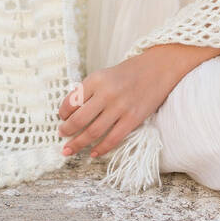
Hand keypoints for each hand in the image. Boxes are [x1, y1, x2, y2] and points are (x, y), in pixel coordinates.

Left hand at [57, 49, 188, 159]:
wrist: (158, 68)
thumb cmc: (128, 73)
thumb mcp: (105, 74)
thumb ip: (89, 90)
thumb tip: (71, 112)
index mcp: (97, 79)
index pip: (72, 100)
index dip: (63, 112)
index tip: (61, 118)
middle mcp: (107, 93)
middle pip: (79, 119)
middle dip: (66, 131)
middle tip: (62, 135)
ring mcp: (120, 107)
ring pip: (93, 132)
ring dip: (78, 143)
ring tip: (69, 148)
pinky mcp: (133, 119)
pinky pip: (113, 139)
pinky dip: (101, 148)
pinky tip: (93, 152)